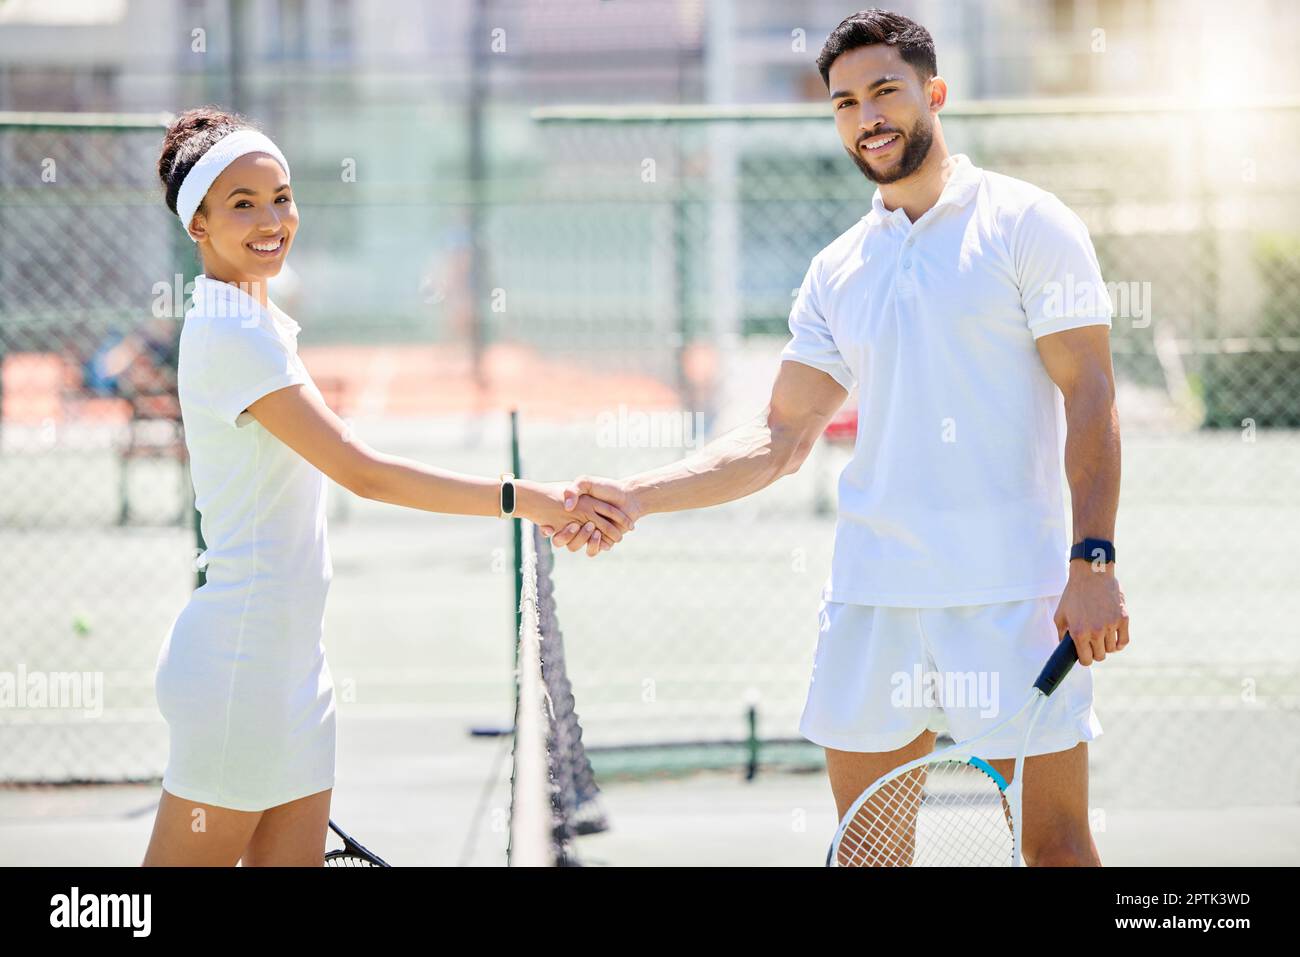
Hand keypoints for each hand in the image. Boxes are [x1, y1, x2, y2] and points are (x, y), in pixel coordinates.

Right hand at [516, 479, 634, 556]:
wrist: (628, 497)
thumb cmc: (606, 488)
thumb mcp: (586, 482)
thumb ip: (573, 489)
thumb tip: (567, 507)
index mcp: (569, 513)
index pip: (550, 525)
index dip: (547, 528)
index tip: (550, 527)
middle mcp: (576, 526)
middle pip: (561, 540)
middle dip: (567, 535)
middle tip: (575, 525)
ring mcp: (588, 535)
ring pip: (575, 547)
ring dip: (582, 539)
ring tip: (592, 528)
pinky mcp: (601, 542)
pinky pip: (592, 550)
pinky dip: (595, 544)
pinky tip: (599, 534)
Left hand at [1054, 562, 1129, 664]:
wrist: (1091, 575)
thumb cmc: (1074, 594)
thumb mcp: (1060, 615)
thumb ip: (1062, 634)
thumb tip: (1065, 648)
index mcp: (1079, 632)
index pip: (1086, 660)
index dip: (1084, 659)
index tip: (1084, 654)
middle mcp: (1096, 632)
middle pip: (1100, 656)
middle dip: (1095, 652)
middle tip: (1092, 644)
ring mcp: (1111, 625)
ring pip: (1112, 649)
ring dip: (1106, 646)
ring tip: (1101, 638)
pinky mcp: (1123, 619)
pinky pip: (1124, 641)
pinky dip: (1119, 643)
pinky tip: (1114, 639)